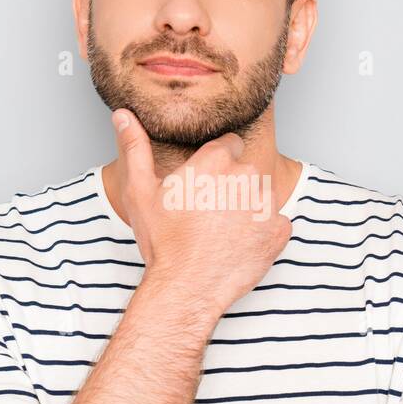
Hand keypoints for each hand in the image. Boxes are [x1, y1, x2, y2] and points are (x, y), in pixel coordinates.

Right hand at [111, 110, 292, 317]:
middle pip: (246, 170)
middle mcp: (246, 175)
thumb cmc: (162, 242)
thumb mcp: (141, 192)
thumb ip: (135, 148)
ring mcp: (266, 204)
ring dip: (248, 208)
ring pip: (261, 195)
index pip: (229, 145)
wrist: (186, 288)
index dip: (216, 165)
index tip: (203, 187)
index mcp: (215, 160)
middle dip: (232, 186)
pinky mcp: (279, 230)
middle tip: (209, 214)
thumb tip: (123, 115)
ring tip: (222, 231)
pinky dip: (263, 232)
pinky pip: (276, 222)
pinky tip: (239, 244)